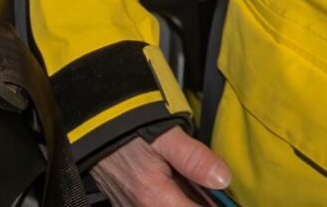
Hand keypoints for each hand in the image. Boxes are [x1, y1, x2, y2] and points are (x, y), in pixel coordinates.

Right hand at [92, 127, 231, 206]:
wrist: (98, 128)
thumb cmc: (132, 132)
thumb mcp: (167, 138)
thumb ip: (195, 159)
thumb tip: (223, 178)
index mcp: (155, 198)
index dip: (215, 205)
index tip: (228, 197)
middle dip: (203, 201)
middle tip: (218, 190)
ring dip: (190, 200)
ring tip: (204, 188)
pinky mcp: (129, 205)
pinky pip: (158, 206)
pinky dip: (176, 199)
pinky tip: (185, 186)